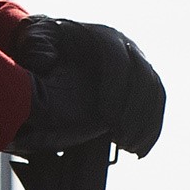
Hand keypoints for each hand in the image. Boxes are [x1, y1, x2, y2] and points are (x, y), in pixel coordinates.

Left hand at [10, 17, 165, 156]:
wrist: (58, 49)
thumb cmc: (44, 45)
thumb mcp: (34, 38)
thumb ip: (37, 45)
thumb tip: (48, 63)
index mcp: (101, 37)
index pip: (118, 59)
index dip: (116, 90)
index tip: (106, 121)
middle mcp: (127, 48)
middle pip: (143, 77)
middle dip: (134, 112)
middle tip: (121, 141)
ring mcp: (139, 66)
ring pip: (154, 93)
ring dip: (146, 124)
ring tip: (129, 149)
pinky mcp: (145, 84)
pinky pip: (156, 106)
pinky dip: (151, 129)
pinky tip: (138, 152)